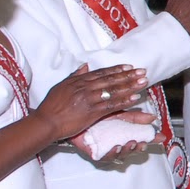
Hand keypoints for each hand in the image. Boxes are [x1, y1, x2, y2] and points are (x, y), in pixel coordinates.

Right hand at [35, 63, 149, 141]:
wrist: (46, 122)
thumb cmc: (51, 106)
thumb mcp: (61, 86)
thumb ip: (74, 76)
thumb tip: (85, 66)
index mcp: (79, 81)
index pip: (102, 73)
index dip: (116, 69)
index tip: (129, 66)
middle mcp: (85, 88)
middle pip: (111, 80)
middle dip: (128, 75)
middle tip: (142, 71)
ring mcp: (89, 99)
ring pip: (113, 91)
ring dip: (130, 86)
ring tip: (143, 82)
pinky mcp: (92, 112)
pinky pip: (112, 105)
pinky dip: (124, 101)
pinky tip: (135, 98)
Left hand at [70, 107, 157, 161]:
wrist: (75, 119)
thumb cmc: (96, 117)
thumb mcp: (118, 114)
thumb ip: (134, 117)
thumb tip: (152, 117)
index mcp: (125, 133)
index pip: (142, 136)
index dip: (152, 138)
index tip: (160, 137)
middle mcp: (118, 142)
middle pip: (133, 148)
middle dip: (140, 147)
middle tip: (144, 143)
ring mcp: (108, 149)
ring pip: (122, 154)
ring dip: (128, 150)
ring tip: (131, 144)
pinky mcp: (96, 153)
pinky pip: (106, 157)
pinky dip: (113, 153)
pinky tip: (116, 147)